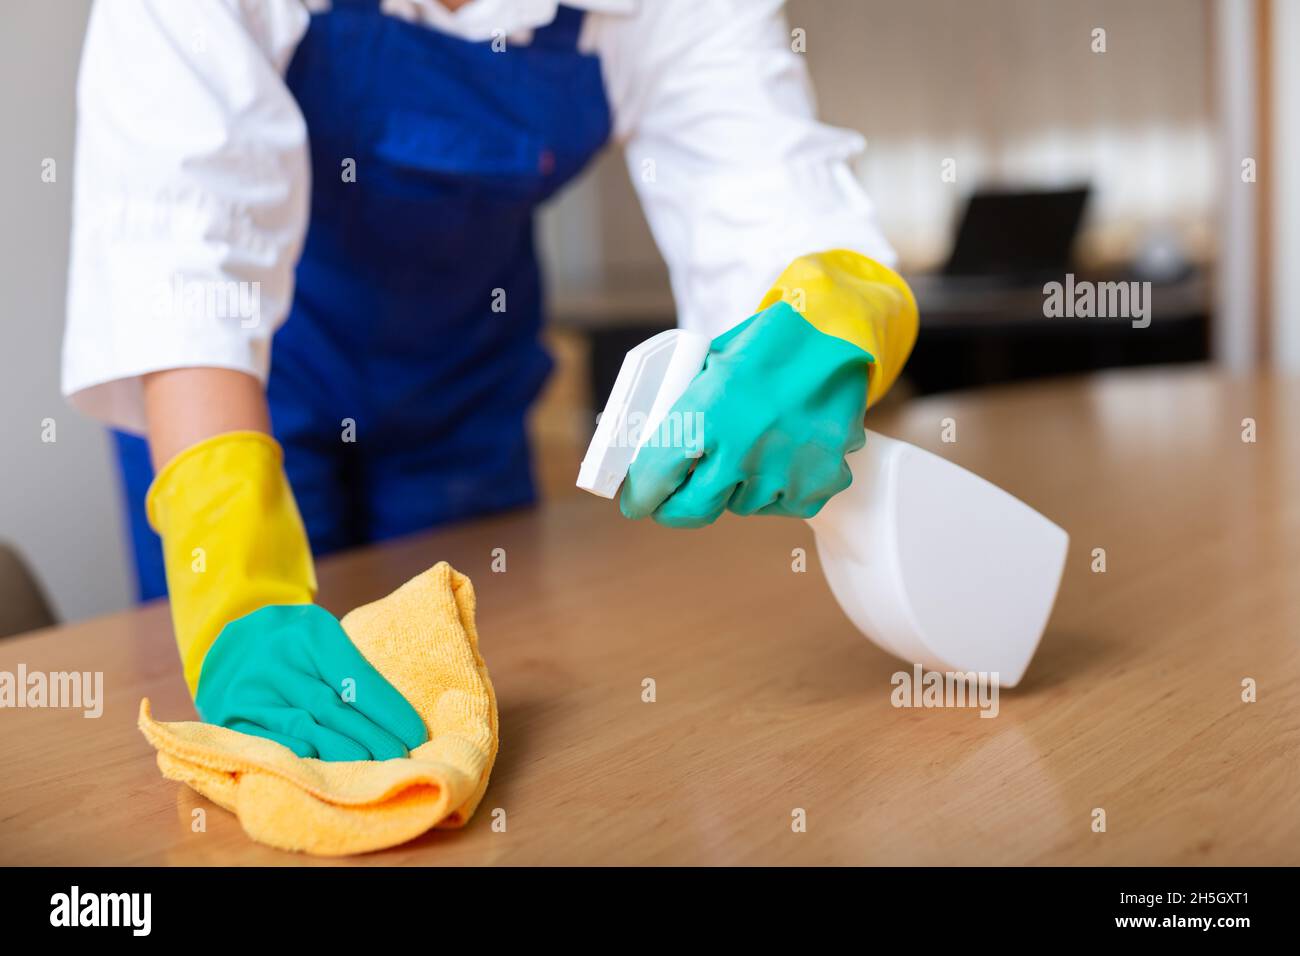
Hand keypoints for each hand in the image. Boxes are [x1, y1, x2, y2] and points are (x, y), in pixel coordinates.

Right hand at [195, 604, 427, 760]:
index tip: (415, 734)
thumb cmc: (292, 641)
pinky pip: (270, 742)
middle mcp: (277, 662)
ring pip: (306, 729)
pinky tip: (323, 770)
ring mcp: (251, 692)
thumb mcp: (319, 633)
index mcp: (308, 634)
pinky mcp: (231, 719)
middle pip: (334, 708)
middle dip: (372, 738)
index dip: (388, 710)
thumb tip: (391, 714)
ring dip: (343, 755)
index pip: (356, 679)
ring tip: (373, 770)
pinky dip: (299, 757)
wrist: (227, 640)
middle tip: (401, 759)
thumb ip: (348, 664)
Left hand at [620, 301, 870, 526]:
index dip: (641, 494)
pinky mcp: (816, 485)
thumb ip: (683, 405)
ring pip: (739, 505)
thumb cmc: (771, 345)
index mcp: (706, 413)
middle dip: (674, 509)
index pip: (656, 476)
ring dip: (734, 488)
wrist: (843, 337)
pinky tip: (782, 452)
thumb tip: (650, 443)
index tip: (637, 501)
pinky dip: (776, 487)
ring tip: (748, 448)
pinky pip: (781, 504)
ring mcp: (783, 473)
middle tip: (669, 502)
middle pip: (692, 508)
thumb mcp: (713, 362)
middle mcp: (742, 451)